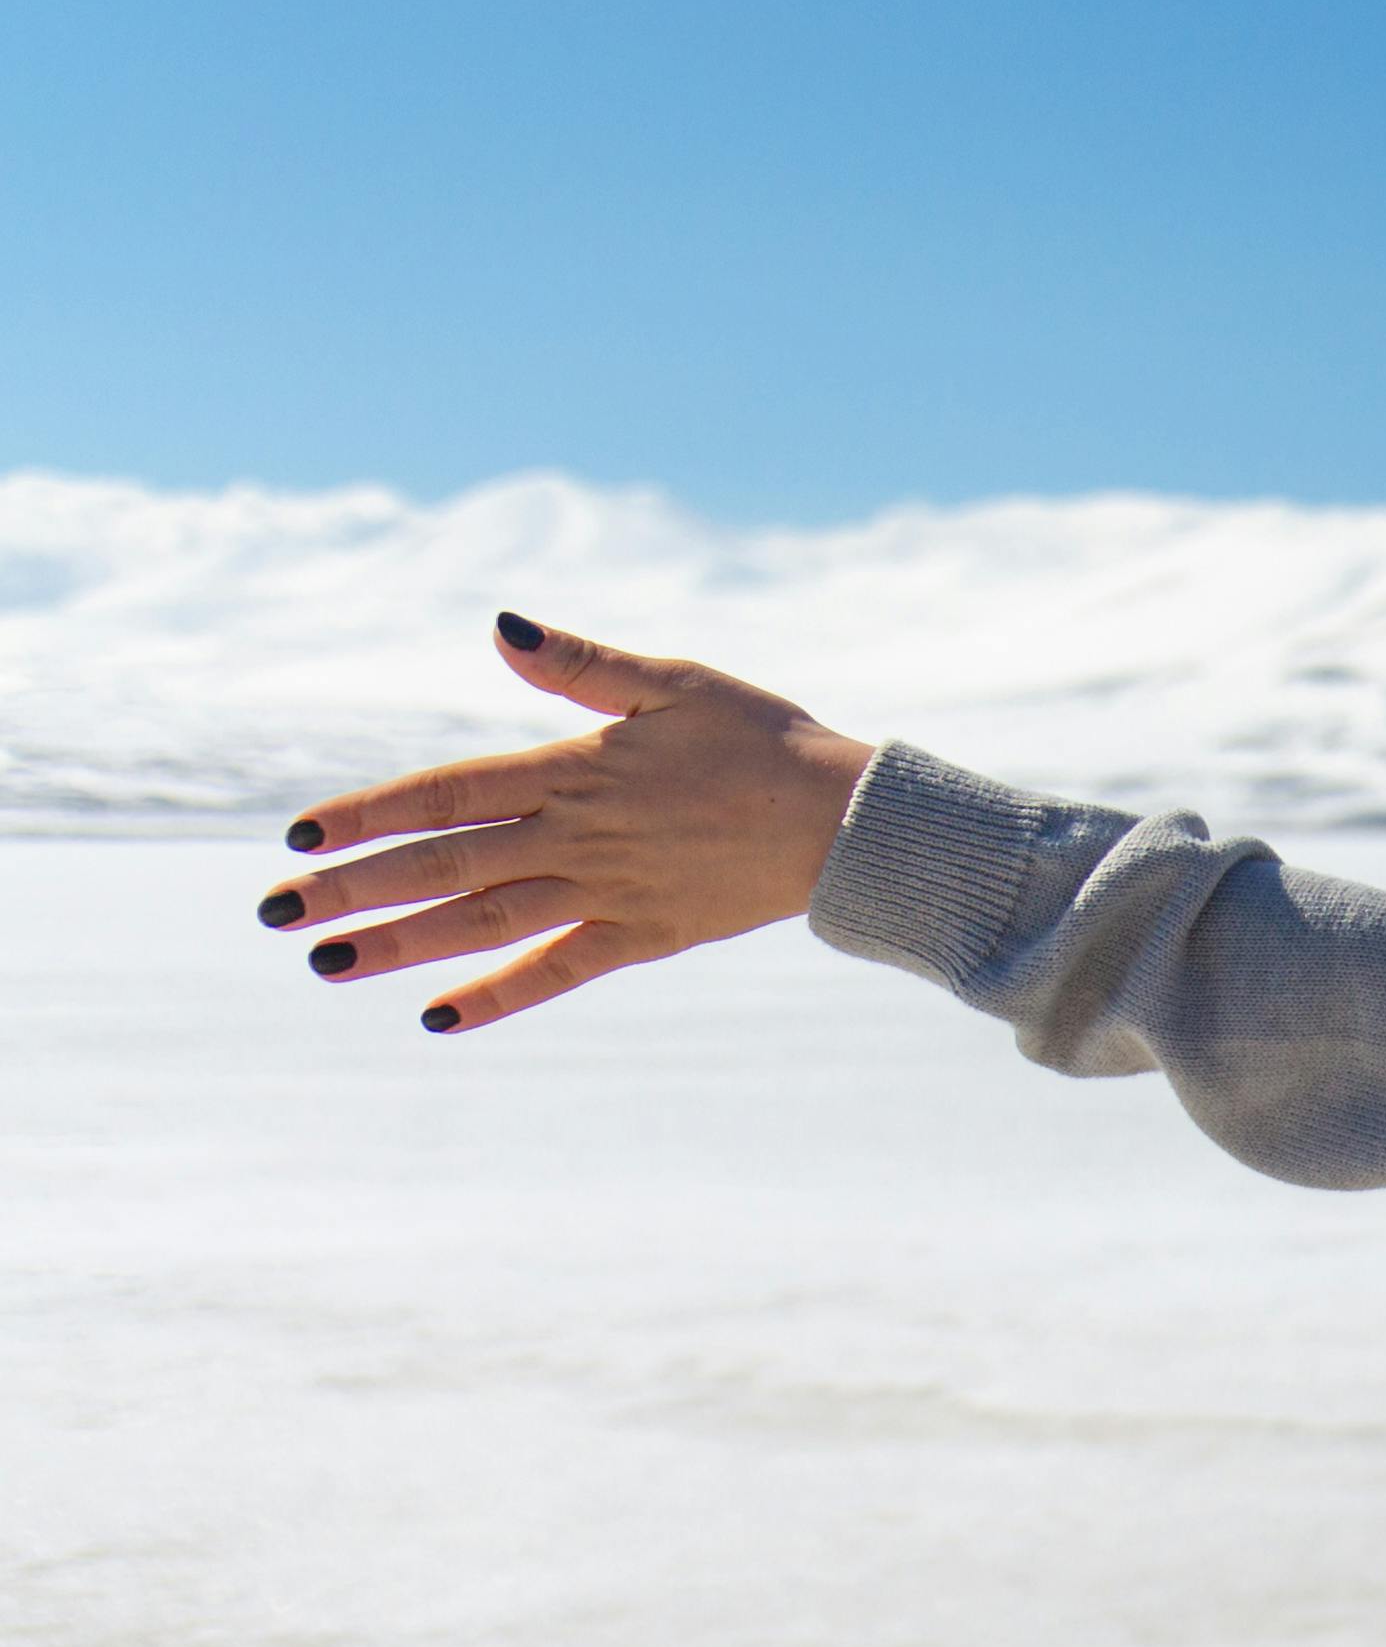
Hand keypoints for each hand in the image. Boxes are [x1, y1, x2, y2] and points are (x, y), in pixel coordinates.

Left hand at [258, 615, 877, 1029]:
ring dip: (402, 944)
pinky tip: (436, 1019)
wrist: (847, 818)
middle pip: (446, 864)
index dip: (371, 812)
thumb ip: (581, 666)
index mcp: (577, 769)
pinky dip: (497, 997)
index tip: (302, 836)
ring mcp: (608, 893)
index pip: (448, 791)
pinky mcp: (644, 936)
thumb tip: (501, 628)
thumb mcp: (674, 682)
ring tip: (326, 962)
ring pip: (485, 923)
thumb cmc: (763, 738)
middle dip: (355, 889)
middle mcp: (579, 837)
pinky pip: (558, 971)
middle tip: (275, 911)